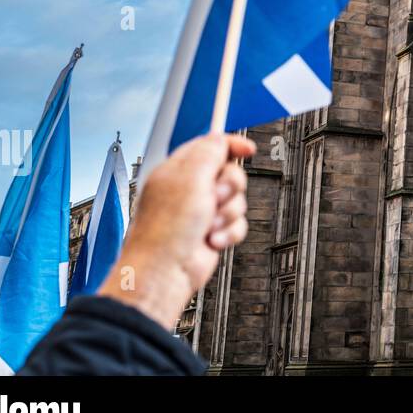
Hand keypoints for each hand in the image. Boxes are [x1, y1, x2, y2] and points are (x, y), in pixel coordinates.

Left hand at [99, 133, 255, 331]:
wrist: (165, 273)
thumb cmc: (166, 230)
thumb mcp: (190, 179)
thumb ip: (209, 152)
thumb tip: (221, 139)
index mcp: (176, 171)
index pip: (208, 146)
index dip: (230, 145)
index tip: (247, 148)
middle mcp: (188, 190)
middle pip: (229, 172)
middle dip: (230, 186)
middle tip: (215, 196)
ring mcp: (200, 213)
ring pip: (236, 200)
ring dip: (228, 213)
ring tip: (209, 224)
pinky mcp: (212, 232)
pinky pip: (237, 223)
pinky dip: (229, 232)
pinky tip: (212, 239)